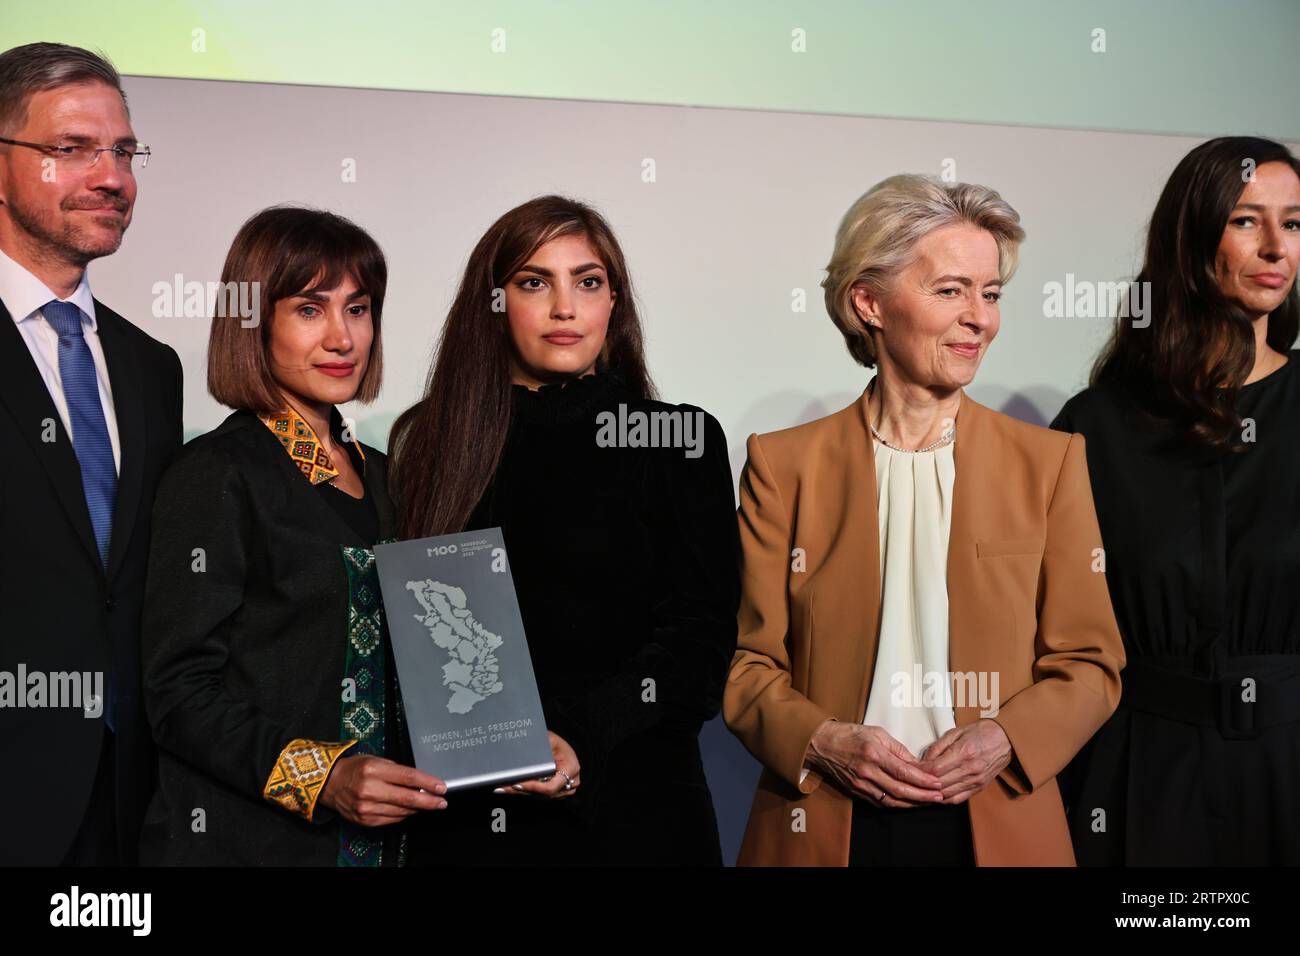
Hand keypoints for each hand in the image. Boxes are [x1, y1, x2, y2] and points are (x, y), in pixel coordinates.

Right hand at [318, 755, 448, 826]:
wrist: (330, 784)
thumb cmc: (355, 769)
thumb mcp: (377, 760)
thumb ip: (398, 771)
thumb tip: (421, 782)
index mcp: (374, 770)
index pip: (408, 777)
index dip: (428, 783)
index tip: (441, 787)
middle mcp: (370, 790)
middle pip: (407, 797)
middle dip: (429, 801)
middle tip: (441, 802)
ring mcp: (367, 807)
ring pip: (401, 811)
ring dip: (418, 808)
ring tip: (427, 804)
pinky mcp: (365, 820)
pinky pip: (392, 819)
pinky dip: (403, 814)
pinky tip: (409, 809)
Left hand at [495, 731, 580, 798]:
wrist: (561, 747)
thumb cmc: (557, 742)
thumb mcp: (550, 739)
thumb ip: (540, 747)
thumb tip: (522, 754)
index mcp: (571, 769)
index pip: (550, 787)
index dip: (532, 788)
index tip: (516, 784)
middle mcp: (570, 783)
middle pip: (542, 794)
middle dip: (521, 791)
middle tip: (502, 788)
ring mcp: (564, 790)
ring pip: (539, 796)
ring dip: (521, 793)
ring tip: (502, 788)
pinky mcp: (556, 792)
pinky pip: (539, 795)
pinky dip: (525, 791)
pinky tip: (511, 787)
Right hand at [806, 719, 944, 807]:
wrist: (821, 744)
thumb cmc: (849, 734)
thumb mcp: (876, 732)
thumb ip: (897, 749)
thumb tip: (915, 764)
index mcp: (874, 754)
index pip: (904, 772)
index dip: (923, 781)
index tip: (937, 784)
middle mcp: (867, 772)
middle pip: (900, 790)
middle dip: (922, 796)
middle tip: (939, 797)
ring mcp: (861, 784)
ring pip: (891, 800)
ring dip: (912, 803)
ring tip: (927, 802)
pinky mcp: (856, 791)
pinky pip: (880, 802)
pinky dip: (897, 804)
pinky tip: (908, 803)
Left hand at [916, 719, 1012, 804]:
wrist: (1006, 739)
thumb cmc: (981, 732)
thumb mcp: (956, 732)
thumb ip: (938, 747)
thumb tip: (923, 760)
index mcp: (964, 752)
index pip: (935, 768)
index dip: (919, 771)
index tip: (910, 769)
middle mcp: (970, 769)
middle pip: (939, 783)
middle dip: (922, 784)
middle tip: (910, 780)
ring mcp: (976, 780)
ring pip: (947, 794)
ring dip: (931, 794)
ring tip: (919, 789)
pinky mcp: (979, 787)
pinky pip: (958, 799)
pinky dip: (944, 799)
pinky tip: (935, 795)